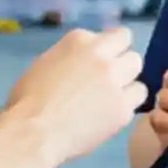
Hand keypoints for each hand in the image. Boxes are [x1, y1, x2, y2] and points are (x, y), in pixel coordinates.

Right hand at [5, 27, 145, 163]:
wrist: (33, 132)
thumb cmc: (27, 100)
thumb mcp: (46, 62)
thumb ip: (73, 56)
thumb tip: (85, 61)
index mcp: (80, 41)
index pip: (117, 35)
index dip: (112, 50)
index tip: (105, 61)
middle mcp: (102, 56)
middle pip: (132, 53)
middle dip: (123, 65)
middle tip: (111, 81)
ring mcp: (115, 81)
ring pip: (139, 75)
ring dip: (129, 84)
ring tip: (113, 98)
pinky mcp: (123, 108)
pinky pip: (137, 101)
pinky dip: (127, 106)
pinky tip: (112, 114)